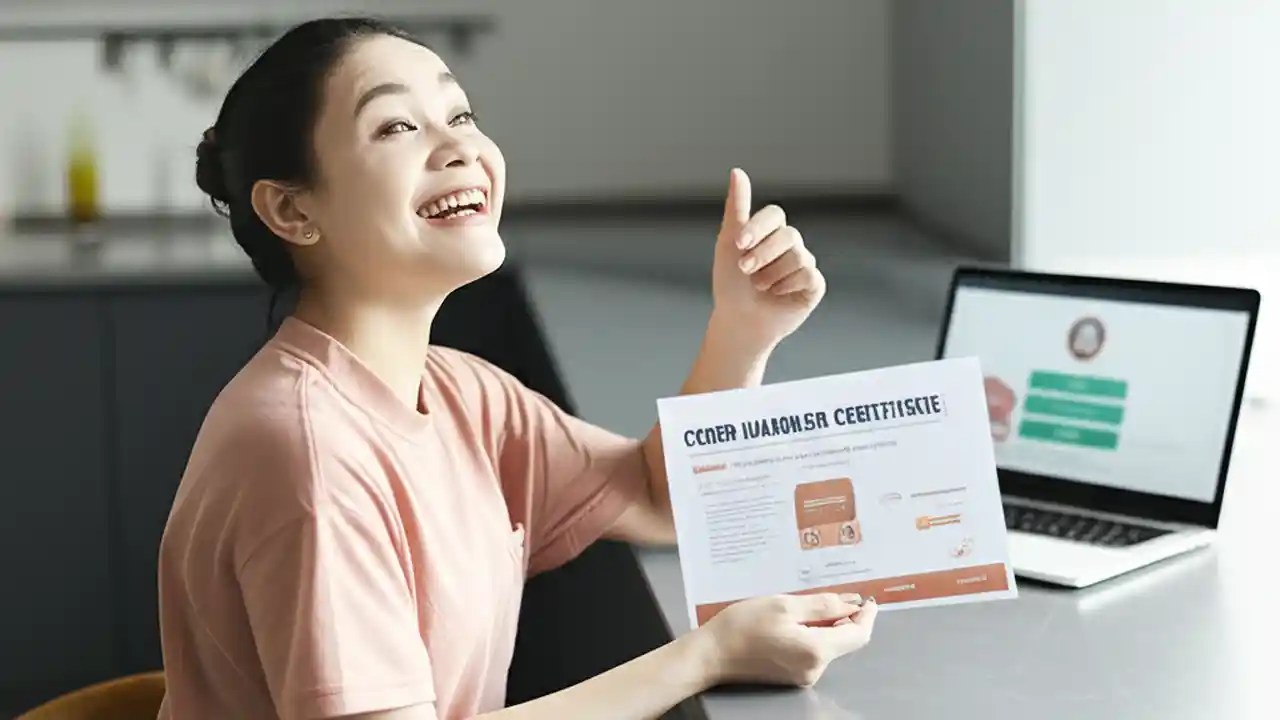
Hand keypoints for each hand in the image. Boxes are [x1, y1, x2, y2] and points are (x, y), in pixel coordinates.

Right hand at [700, 593, 877, 687]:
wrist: (711, 655)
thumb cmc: (742, 626)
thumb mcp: (785, 605)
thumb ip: (823, 606)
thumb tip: (852, 603)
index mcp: (816, 651)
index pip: (858, 635)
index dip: (867, 615)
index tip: (869, 599)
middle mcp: (814, 668)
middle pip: (844, 640)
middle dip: (844, 617)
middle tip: (834, 594)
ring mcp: (803, 674)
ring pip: (828, 645)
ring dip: (826, 624)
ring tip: (803, 605)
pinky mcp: (792, 675)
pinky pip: (813, 651)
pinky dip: (813, 633)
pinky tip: (795, 620)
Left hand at [711, 168, 826, 352]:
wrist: (739, 320)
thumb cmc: (731, 283)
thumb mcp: (729, 242)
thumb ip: (737, 207)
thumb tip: (737, 171)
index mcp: (771, 231)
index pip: (775, 215)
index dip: (757, 228)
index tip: (738, 245)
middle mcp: (790, 245)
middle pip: (787, 235)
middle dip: (762, 254)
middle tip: (745, 270)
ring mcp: (804, 264)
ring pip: (797, 256)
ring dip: (771, 275)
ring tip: (760, 287)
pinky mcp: (814, 284)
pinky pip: (808, 275)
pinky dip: (787, 286)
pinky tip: (778, 295)